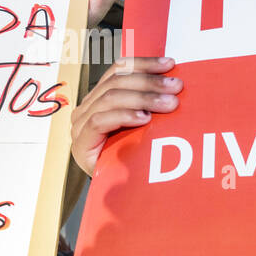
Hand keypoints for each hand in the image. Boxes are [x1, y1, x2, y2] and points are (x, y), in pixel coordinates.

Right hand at [69, 56, 180, 175]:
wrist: (119, 191)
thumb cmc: (133, 155)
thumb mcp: (143, 123)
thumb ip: (148, 103)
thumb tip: (175, 83)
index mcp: (98, 97)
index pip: (118, 70)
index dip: (143, 64)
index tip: (170, 64)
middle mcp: (86, 108)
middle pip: (116, 82)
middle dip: (149, 82)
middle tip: (175, 87)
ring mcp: (80, 125)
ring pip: (110, 98)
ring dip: (143, 98)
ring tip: (168, 104)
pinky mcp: (81, 143)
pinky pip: (100, 121)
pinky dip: (124, 116)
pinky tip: (144, 118)